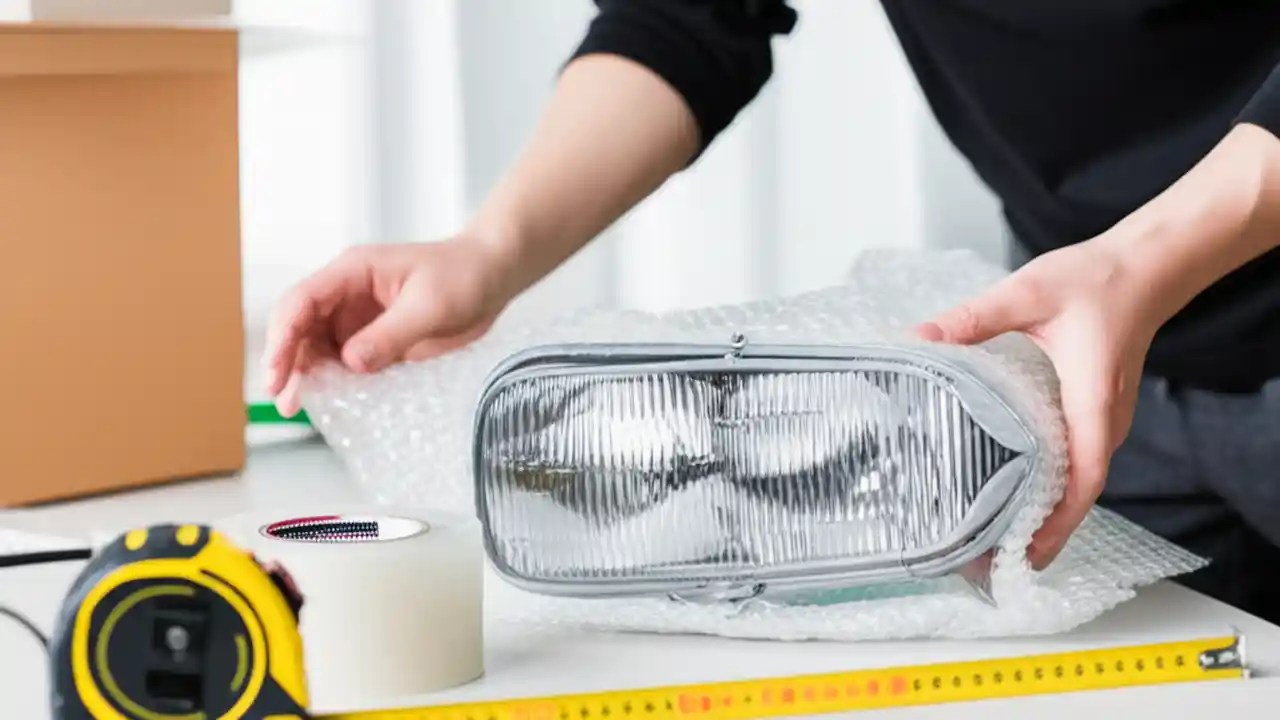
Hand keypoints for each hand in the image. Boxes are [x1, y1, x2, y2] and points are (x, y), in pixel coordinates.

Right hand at [263, 239, 513, 416]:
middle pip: (300, 327)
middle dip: (286, 360)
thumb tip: (352, 363)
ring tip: (296, 406)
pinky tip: (331, 403)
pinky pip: (345, 363)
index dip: (283, 335)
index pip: (302, 301)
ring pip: (318, 348)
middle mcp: (348, 296)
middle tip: (283, 397)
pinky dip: (335, 382)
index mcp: (353, 272)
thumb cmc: (463, 275)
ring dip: (306, 375)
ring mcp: (360, 320)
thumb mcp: (430, 305)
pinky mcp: (376, 341)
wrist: (493, 277)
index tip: (277, 369)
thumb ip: (391, 334)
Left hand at [915, 241, 1160, 569]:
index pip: (1084, 476)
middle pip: (1079, 493)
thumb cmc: (1095, 281)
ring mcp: (1105, 421)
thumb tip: (916, 338)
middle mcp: (1106, 421)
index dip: (1058, 522)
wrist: (1144, 268)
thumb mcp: (1027, 293)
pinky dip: (1051, 488)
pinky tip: (1015, 495)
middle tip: (992, 562)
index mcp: (1092, 399)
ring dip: (1045, 514)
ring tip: (998, 542)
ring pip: (1078, 481)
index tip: (1027, 554)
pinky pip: (1077, 462)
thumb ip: (971, 318)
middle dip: (1041, 532)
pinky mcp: (1097, 414)